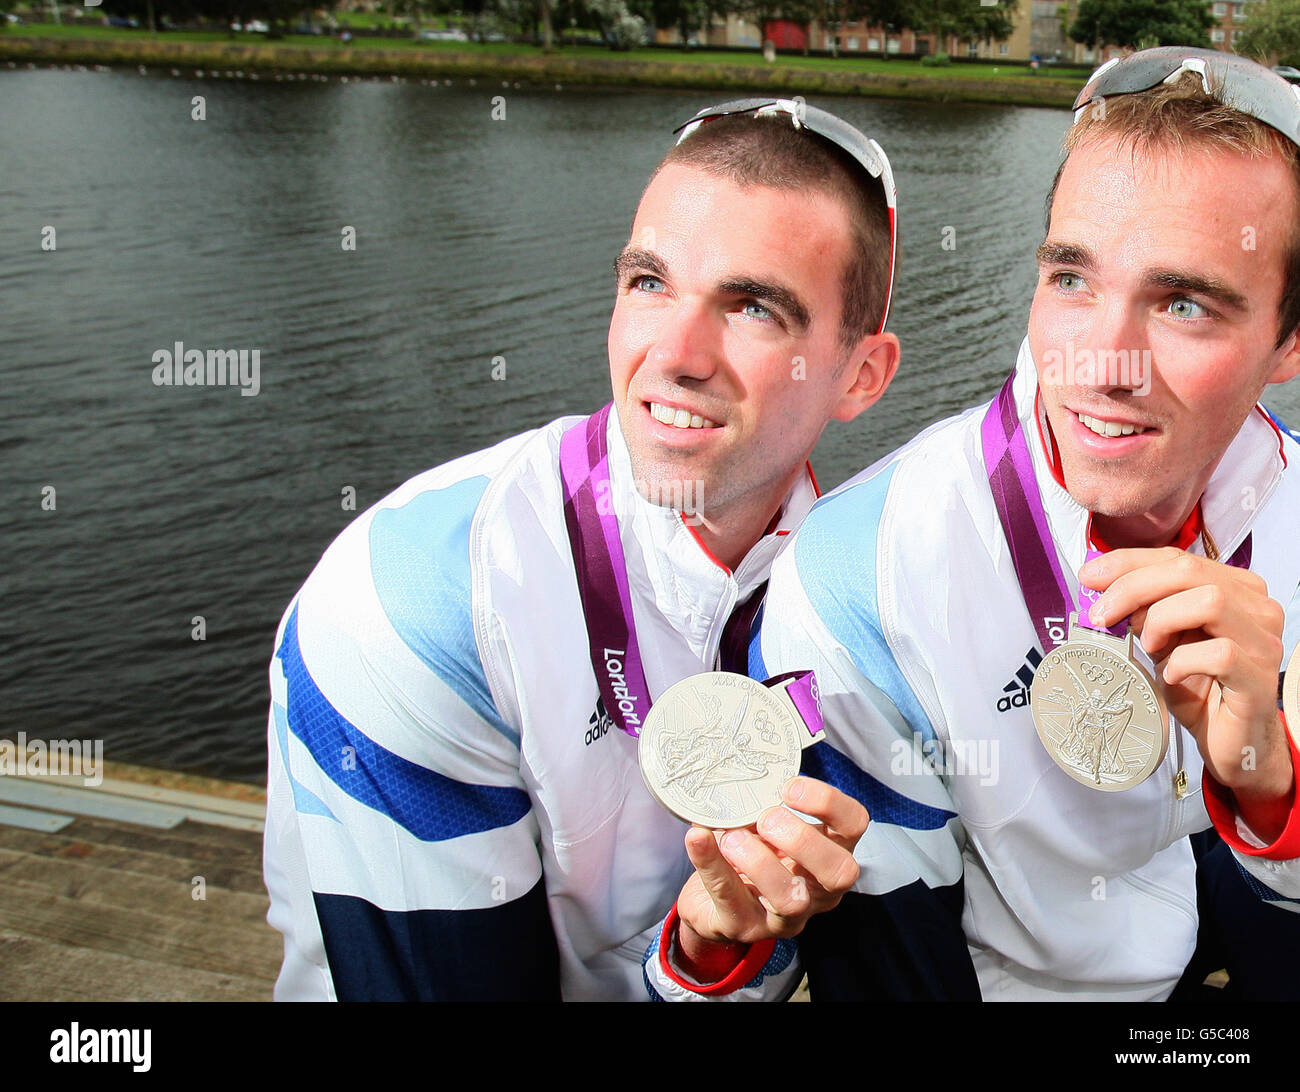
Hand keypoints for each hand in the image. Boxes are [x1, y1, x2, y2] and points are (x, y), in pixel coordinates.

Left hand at [673, 776, 867, 980]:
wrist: (711, 901)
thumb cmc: (750, 852)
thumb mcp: (764, 824)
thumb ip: (762, 801)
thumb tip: (737, 766)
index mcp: (829, 850)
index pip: (854, 825)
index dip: (829, 803)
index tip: (789, 787)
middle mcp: (819, 888)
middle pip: (840, 871)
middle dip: (803, 840)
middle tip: (766, 818)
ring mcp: (787, 915)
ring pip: (792, 899)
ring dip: (759, 862)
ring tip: (731, 838)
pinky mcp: (747, 927)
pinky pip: (731, 899)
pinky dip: (711, 864)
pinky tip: (697, 838)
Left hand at [1082, 547, 1294, 836]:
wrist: (1229, 741)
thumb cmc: (1198, 687)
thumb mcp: (1163, 640)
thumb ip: (1143, 610)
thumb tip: (1098, 586)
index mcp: (1235, 588)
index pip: (1178, 558)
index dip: (1128, 563)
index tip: (1090, 578)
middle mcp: (1256, 608)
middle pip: (1189, 572)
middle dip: (1132, 587)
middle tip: (1101, 614)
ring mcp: (1263, 641)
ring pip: (1209, 601)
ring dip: (1162, 619)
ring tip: (1148, 645)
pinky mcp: (1259, 677)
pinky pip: (1219, 653)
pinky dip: (1182, 661)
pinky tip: (1171, 675)